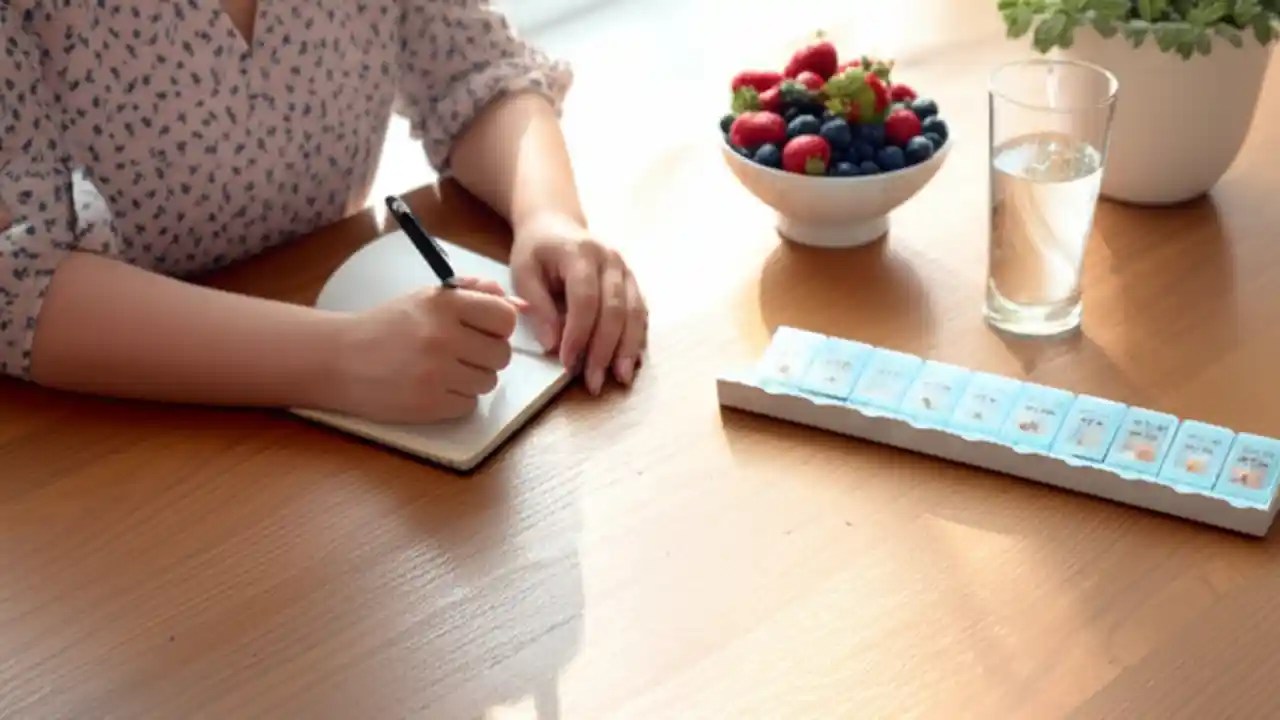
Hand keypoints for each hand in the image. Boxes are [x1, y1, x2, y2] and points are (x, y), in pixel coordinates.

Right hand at [328, 277, 522, 423]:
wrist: (338, 359)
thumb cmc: (387, 326)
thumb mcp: (425, 298)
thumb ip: (472, 293)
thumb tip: (517, 304)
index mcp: (444, 305)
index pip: (505, 318)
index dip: (499, 326)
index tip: (484, 330)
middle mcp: (443, 336)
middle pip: (502, 355)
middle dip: (486, 355)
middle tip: (461, 352)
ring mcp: (436, 373)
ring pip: (488, 382)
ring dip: (472, 379)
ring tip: (443, 370)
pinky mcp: (429, 404)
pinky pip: (468, 405)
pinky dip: (456, 400)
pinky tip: (433, 388)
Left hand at [510, 213, 647, 394]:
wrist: (556, 222)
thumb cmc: (536, 251)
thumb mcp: (523, 273)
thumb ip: (538, 307)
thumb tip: (553, 345)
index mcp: (581, 253)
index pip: (585, 300)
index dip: (579, 334)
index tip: (567, 364)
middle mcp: (610, 260)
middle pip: (615, 310)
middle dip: (604, 350)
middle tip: (593, 382)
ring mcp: (626, 270)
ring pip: (635, 313)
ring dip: (628, 349)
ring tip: (620, 379)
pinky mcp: (633, 282)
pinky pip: (641, 313)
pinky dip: (637, 339)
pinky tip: (630, 363)